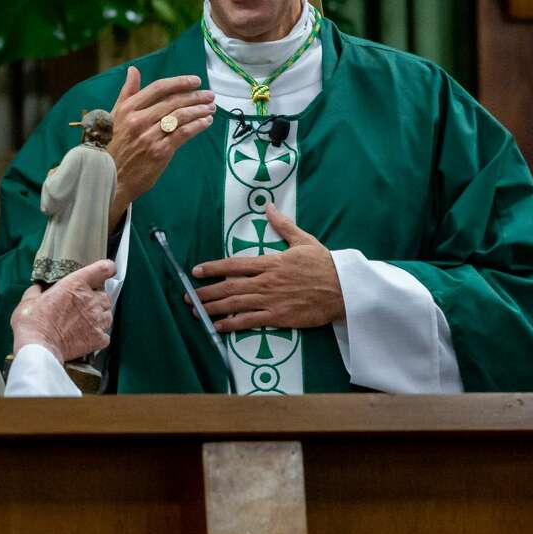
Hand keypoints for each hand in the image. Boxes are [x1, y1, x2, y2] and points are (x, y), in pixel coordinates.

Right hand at [11, 259, 115, 361]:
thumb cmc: (32, 323)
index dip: (107, 269)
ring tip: (86, 323)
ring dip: (100, 317)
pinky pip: (106, 335)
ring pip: (108, 315)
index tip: (106, 271)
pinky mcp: (98, 338)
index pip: (103, 269)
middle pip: (105, 296)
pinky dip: (99, 336)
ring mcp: (96, 320)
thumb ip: (38, 290)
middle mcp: (90, 300)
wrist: (38, 347)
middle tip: (83, 306)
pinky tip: (87, 337)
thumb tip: (39, 288)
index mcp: (75, 284)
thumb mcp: (29, 299)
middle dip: (97, 300)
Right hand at [105, 66, 215, 226]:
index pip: (158, 89)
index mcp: (128, 109)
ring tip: (210, 108)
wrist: (108, 177)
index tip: (195, 80)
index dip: (179, 82)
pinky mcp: (159, 152)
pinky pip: (182, 134)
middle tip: (209, 95)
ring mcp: (149, 136)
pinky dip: (197, 126)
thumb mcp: (114, 116)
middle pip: (173, 102)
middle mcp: (138, 120)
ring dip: (199, 110)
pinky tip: (205, 122)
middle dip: (195, 96)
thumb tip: (133, 70)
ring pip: (180, 117)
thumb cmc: (111, 146)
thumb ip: (127, 93)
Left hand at [191, 205, 343, 332]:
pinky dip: (231, 325)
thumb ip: (283, 225)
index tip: (196, 271)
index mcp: (270, 262)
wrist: (344, 289)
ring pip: (235, 305)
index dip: (213, 268)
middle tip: (188, 296)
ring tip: (196, 311)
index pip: (234, 264)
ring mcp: (271, 300)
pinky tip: (217, 327)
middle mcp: (266, 281)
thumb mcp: (304, 240)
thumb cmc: (324, 265)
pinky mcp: (278, 317)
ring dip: (212, 309)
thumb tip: (269, 206)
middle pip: (229, 286)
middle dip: (206, 291)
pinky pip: (249, 322)